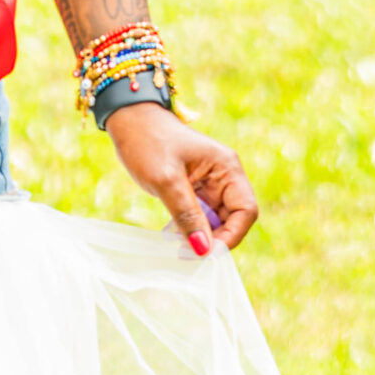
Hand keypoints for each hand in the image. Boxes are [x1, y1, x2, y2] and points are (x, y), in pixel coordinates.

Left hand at [107, 103, 257, 252]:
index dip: (232, 235)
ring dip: (201, 236)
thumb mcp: (166, 181)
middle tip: (187, 253)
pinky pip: (201, 216)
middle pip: (233, 219)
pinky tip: (173, 236)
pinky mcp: (195, 189)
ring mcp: (210, 183)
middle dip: (215, 239)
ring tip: (178, 246)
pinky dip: (190, 228)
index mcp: (227, 168)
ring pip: (216, 220)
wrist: (128, 120)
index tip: (206, 252)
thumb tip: (204, 250)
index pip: (245, 211)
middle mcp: (224, 177)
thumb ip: (186, 215)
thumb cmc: (148, 142)